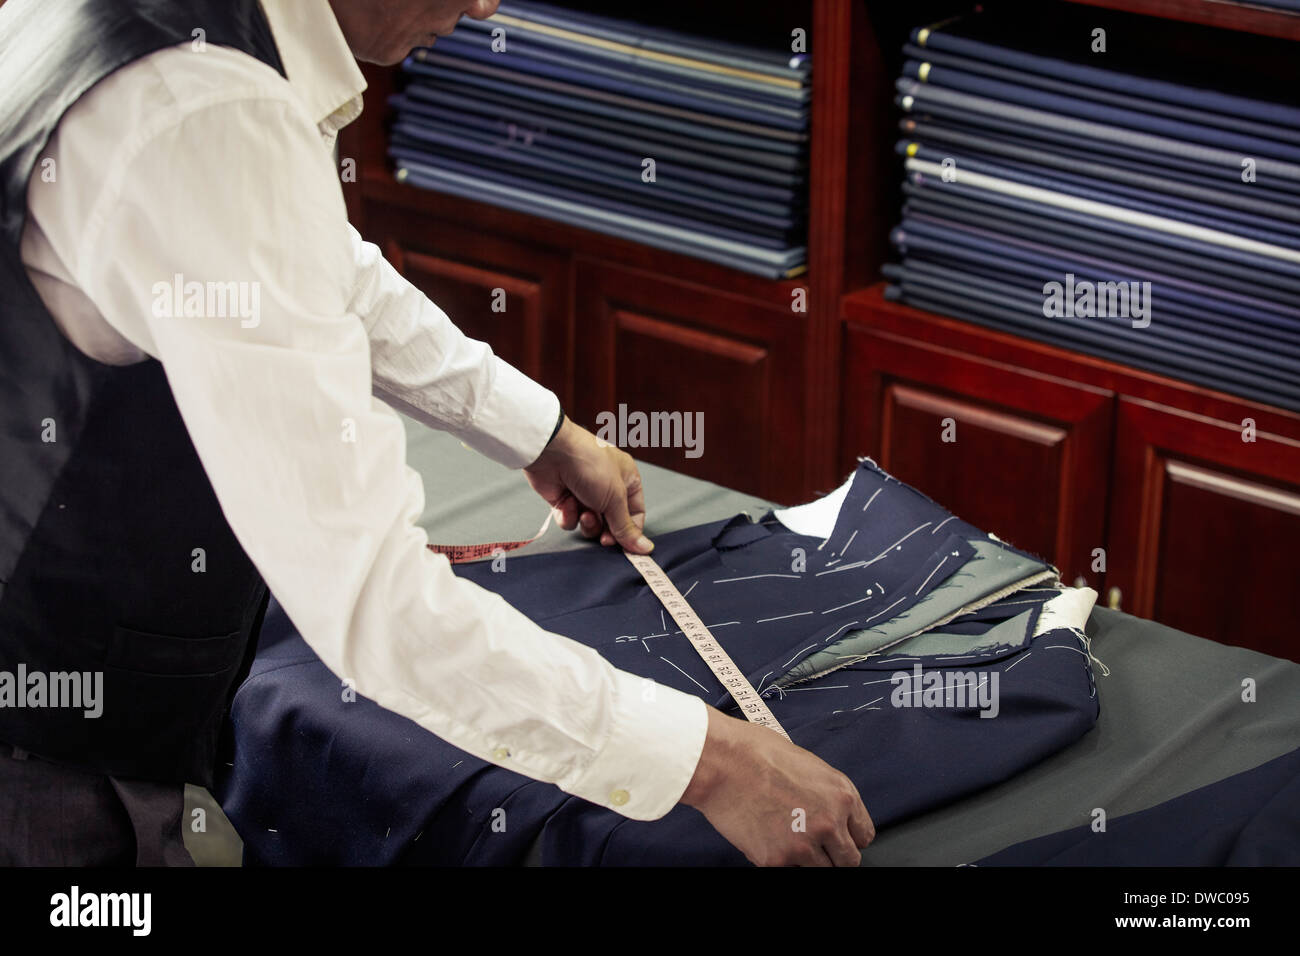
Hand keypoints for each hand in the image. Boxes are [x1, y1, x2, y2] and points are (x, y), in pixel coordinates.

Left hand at [523, 416, 652, 553]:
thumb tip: (645, 548)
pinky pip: (570, 519)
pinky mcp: (563, 499)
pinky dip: (568, 516)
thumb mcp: (615, 499)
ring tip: (583, 513)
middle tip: (603, 538)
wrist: (552, 452)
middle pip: (612, 522)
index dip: (631, 532)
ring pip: (590, 524)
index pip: (635, 514)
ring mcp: (584, 493)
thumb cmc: (590, 465)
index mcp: (627, 480)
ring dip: (588, 523)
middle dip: (606, 530)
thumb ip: (627, 527)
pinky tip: (566, 503)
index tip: (626, 548)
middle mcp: (607, 487)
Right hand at [681, 706, 874, 865]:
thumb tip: (830, 811)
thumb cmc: (758, 752)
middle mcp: (829, 824)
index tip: (839, 837)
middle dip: (833, 853)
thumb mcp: (808, 765)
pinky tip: (765, 836)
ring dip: (806, 858)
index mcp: (842, 796)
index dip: (848, 836)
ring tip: (784, 836)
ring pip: (819, 869)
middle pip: (848, 860)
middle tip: (812, 842)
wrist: (724, 762)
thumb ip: (826, 794)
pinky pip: (787, 869)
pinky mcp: (776, 860)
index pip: (864, 835)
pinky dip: (777, 858)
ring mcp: (803, 846)